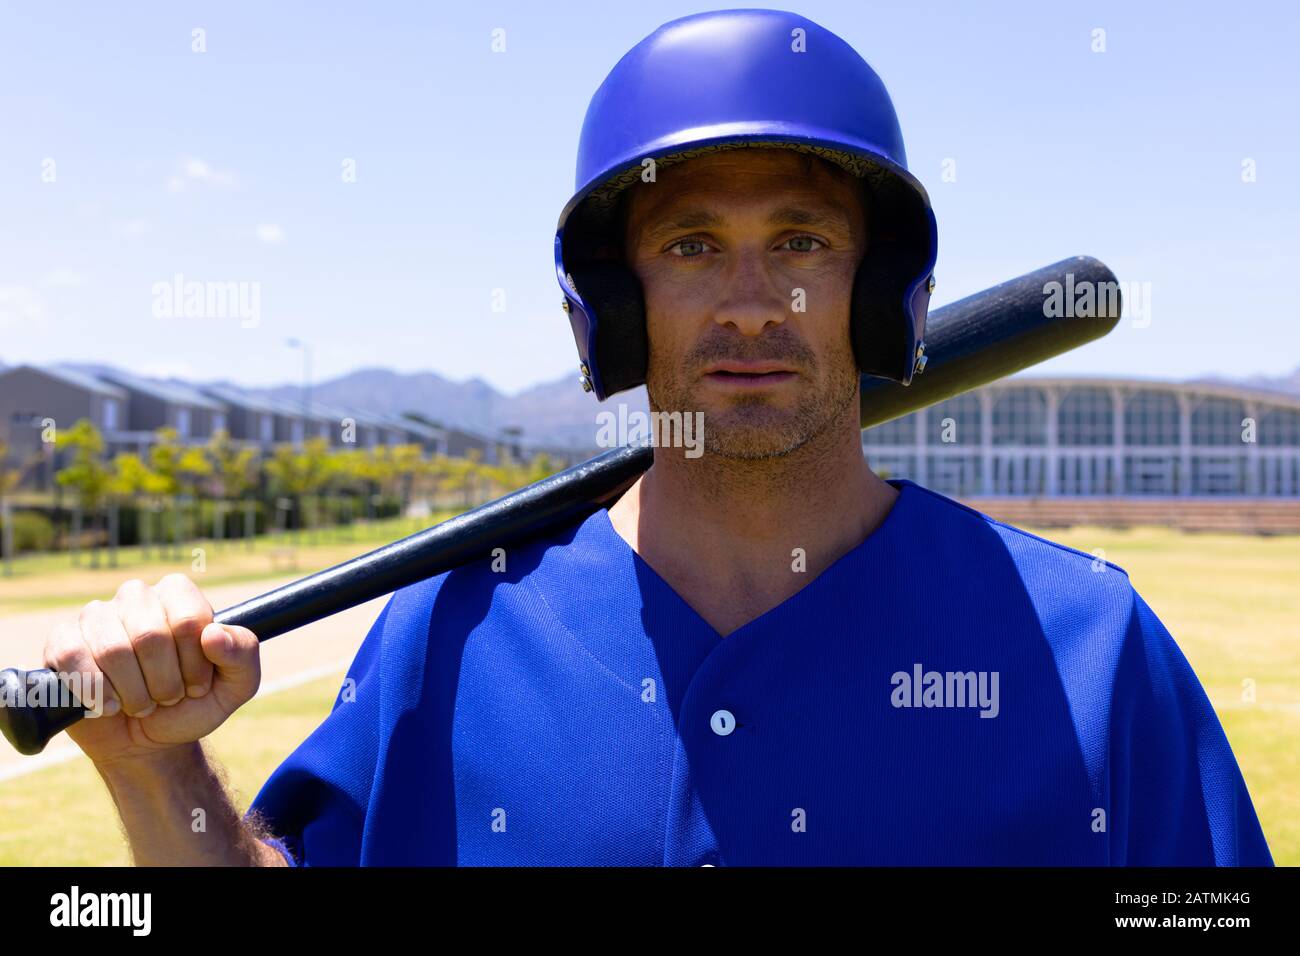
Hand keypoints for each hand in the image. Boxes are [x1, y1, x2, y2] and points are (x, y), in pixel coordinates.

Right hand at [42, 573, 259, 768]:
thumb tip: (213, 634)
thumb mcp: (235, 686)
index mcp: (179, 594)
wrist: (148, 741)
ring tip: (141, 703)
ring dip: (133, 692)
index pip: (188, 619)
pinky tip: (109, 705)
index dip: (195, 662)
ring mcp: (96, 616)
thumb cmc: (192, 704)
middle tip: (168, 698)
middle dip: (164, 681)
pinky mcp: (62, 642)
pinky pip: (72, 658)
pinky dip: (96, 692)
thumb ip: (242, 654)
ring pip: (113, 650)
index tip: (197, 685)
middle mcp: (136, 597)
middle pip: (150, 635)